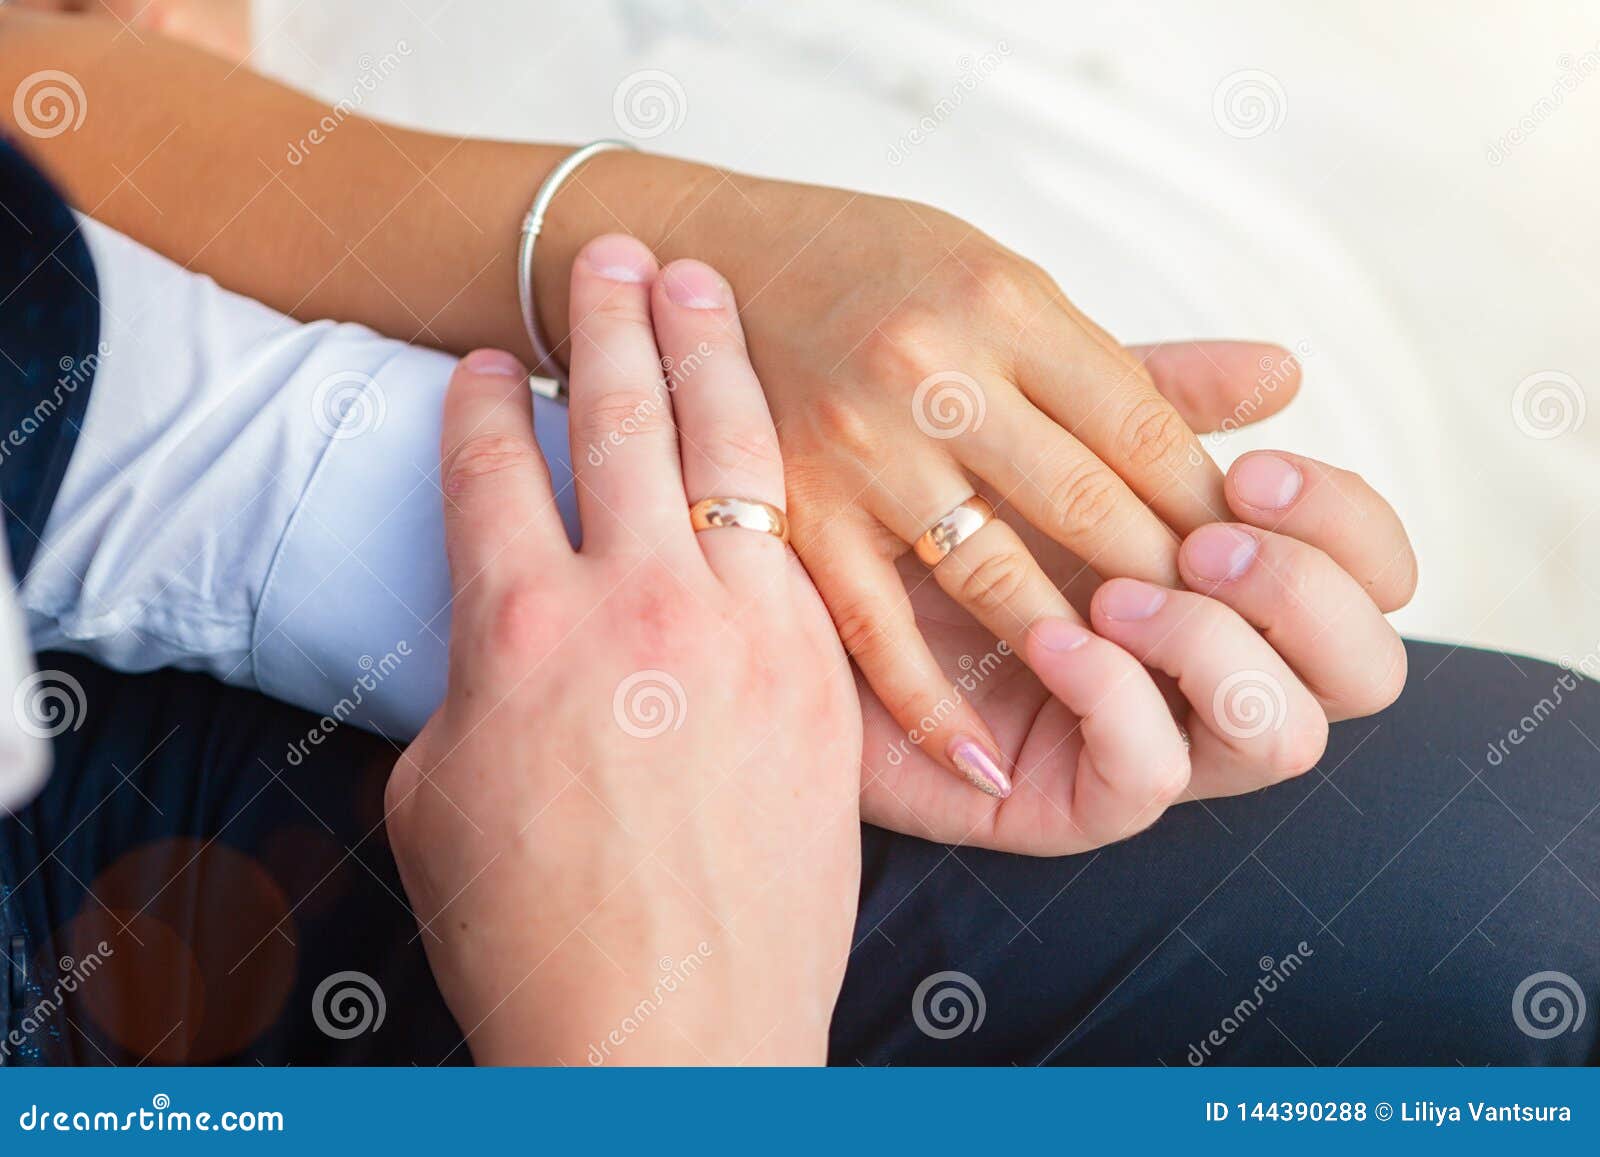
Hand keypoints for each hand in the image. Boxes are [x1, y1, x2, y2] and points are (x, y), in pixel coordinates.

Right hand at [385, 236, 860, 1065]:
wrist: (667, 1037)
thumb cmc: (534, 937)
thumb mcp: (444, 795)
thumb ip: (481, 681)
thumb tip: (512, 635)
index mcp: (513, 628)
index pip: (484, 466)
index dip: (473, 403)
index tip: (477, 366)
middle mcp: (634, 604)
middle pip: (616, 419)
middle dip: (608, 322)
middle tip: (614, 258)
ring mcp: (743, 632)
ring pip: (733, 452)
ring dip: (714, 357)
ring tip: (706, 288)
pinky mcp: (821, 677)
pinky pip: (811, 548)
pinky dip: (794, 477)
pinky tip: (793, 434)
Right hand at [550, 175, 1292, 798]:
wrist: (706, 263)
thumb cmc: (878, 275)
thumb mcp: (1008, 289)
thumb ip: (1136, 358)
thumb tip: (1283, 384)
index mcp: (1004, 301)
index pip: (1143, 426)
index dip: (1208, 509)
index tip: (1244, 570)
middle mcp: (933, 367)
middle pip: (1086, 502)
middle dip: (1160, 584)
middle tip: (1210, 649)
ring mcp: (855, 444)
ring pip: (993, 573)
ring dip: (1072, 643)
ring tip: (1125, 696)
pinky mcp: (788, 510)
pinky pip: (874, 628)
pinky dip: (931, 704)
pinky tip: (983, 759)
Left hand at [853, 348, 1416, 852]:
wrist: (795, 580)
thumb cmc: (922, 490)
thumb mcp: (1033, 431)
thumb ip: (1149, 404)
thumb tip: (1284, 369)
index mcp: (1227, 581)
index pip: (1372, 574)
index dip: (1342, 525)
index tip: (1253, 471)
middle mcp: (1212, 672)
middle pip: (1367, 668)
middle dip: (1298, 592)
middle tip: (1207, 539)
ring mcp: (1152, 740)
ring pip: (1284, 737)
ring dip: (1218, 651)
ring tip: (1119, 590)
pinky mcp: (1068, 800)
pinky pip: (1147, 775)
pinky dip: (1118, 702)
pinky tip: (1053, 638)